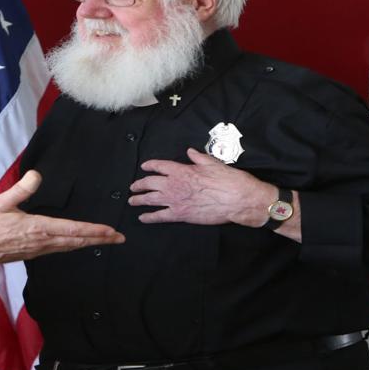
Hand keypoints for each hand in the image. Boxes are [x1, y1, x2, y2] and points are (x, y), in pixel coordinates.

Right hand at [0, 171, 123, 267]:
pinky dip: (75, 246)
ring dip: (90, 243)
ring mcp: (39, 250)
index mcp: (38, 228)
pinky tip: (79, 243)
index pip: (73, 230)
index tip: (111, 231)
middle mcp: (43, 241)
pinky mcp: (34, 253)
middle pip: (78, 241)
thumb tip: (37, 175)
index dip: (94, 231)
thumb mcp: (2, 202)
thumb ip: (21, 188)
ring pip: (71, 247)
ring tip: (106, 240)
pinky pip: (60, 249)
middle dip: (100, 239)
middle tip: (120, 238)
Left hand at [128, 147, 274, 227]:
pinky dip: (149, 217)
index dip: (150, 166)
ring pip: (150, 199)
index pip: (159, 166)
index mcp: (181, 170)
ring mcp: (175, 200)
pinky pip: (159, 216)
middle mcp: (174, 184)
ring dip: (139, 200)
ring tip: (132, 201)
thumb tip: (190, 152)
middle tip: (133, 187)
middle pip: (149, 183)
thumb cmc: (227, 180)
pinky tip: (143, 218)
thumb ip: (198, 157)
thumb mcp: (212, 163)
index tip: (144, 167)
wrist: (236, 199)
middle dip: (139, 184)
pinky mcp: (180, 215)